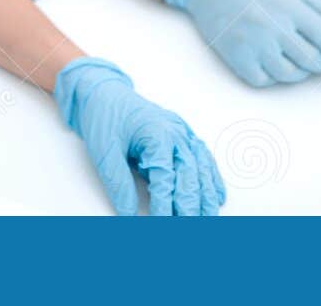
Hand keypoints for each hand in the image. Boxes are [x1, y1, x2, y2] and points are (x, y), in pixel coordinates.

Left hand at [53, 57, 224, 215]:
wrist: (104, 92)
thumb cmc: (105, 116)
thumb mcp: (104, 151)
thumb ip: (118, 184)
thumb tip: (127, 214)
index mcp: (156, 133)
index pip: (165, 177)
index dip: (165, 204)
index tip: (163, 224)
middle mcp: (175, 132)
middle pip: (189, 174)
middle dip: (192, 205)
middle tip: (192, 228)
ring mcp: (182, 132)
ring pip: (201, 167)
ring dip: (207, 195)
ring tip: (210, 218)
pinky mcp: (182, 135)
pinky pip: (203, 158)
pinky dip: (211, 178)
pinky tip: (217, 195)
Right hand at [164, 0, 320, 86]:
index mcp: (287, 3)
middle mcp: (270, 25)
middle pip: (312, 60)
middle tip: (319, 52)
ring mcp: (251, 43)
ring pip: (291, 74)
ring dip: (301, 70)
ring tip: (296, 53)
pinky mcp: (236, 58)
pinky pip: (266, 80)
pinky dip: (276, 75)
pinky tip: (273, 57)